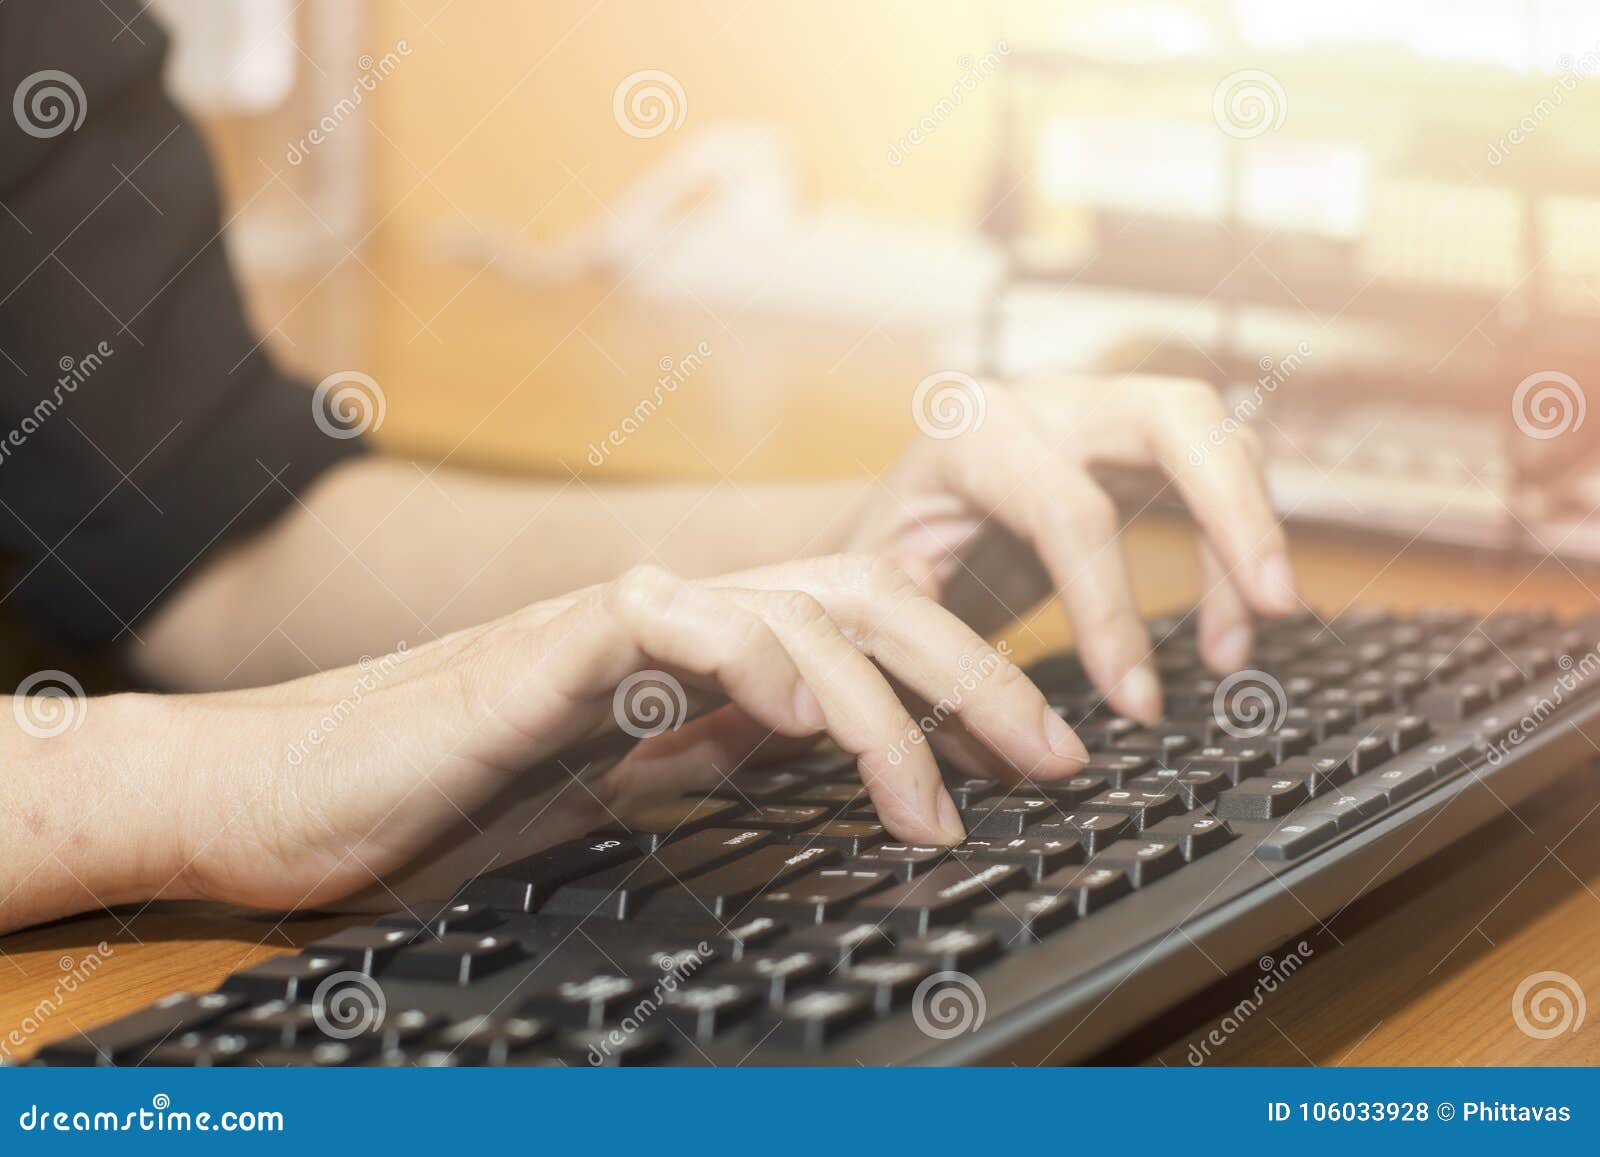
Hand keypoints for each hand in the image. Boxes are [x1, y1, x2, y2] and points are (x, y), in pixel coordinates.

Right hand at [89, 555, 1085, 917]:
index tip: (1042, 759)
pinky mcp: (552, 644)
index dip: (970, 684)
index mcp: (709, 660)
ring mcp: (623, 624)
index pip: (870, 640)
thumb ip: (709, 762)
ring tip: (946, 795)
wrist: (293, 789)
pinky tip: (807, 714)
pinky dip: (754, 658)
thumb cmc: (448, 800)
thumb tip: (802, 772)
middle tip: (1060, 758)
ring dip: (895, 698)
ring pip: (800, 608)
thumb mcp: (621, 794)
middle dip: (979, 675)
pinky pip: (677, 622)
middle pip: (870, 603)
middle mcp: (684, 624)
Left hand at [842, 374, 1297, 721]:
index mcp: (970, 436)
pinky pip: (1215, 470)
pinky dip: (1235, 548)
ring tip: (1234, 654)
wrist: (886, 513)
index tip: (1134, 702)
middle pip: (1174, 418)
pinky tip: (1222, 634)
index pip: (1066, 510)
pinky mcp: (1132, 437)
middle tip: (1276, 605)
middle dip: (1236, 511)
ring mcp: (1097, 408)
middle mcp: (1043, 402)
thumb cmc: (883, 562)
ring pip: (1212, 436)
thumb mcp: (877, 601)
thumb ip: (934, 656)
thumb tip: (1014, 747)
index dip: (1108, 608)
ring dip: (1249, 535)